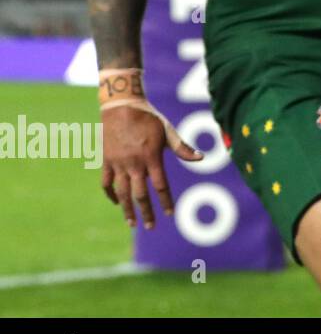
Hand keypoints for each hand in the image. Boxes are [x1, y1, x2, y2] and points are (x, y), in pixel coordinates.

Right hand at [101, 105, 201, 228]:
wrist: (121, 106)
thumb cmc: (148, 118)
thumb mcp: (167, 131)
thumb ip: (182, 148)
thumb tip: (201, 158)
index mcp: (151, 157)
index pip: (160, 185)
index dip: (165, 201)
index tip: (170, 214)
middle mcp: (134, 163)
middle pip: (140, 194)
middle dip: (146, 212)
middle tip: (150, 227)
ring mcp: (118, 163)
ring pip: (122, 192)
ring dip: (127, 209)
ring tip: (132, 223)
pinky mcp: (106, 161)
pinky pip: (106, 182)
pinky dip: (110, 193)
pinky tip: (116, 202)